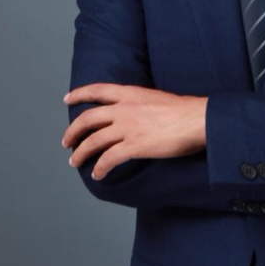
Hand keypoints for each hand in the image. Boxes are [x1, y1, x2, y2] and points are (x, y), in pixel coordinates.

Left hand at [62, 84, 206, 179]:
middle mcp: (124, 108)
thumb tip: (136, 116)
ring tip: (75, 162)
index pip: (98, 90)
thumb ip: (141, 105)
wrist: (197, 119)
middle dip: (73, 131)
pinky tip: (98, 175)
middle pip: (88, 119)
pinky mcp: (134, 146)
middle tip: (66, 142)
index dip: (80, 94)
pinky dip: (100, 168)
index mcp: (131, 93)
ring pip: (93, 141)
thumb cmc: (185, 111)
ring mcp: (128, 127)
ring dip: (80, 153)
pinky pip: (108, 159)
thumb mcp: (157, 98)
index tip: (67, 99)